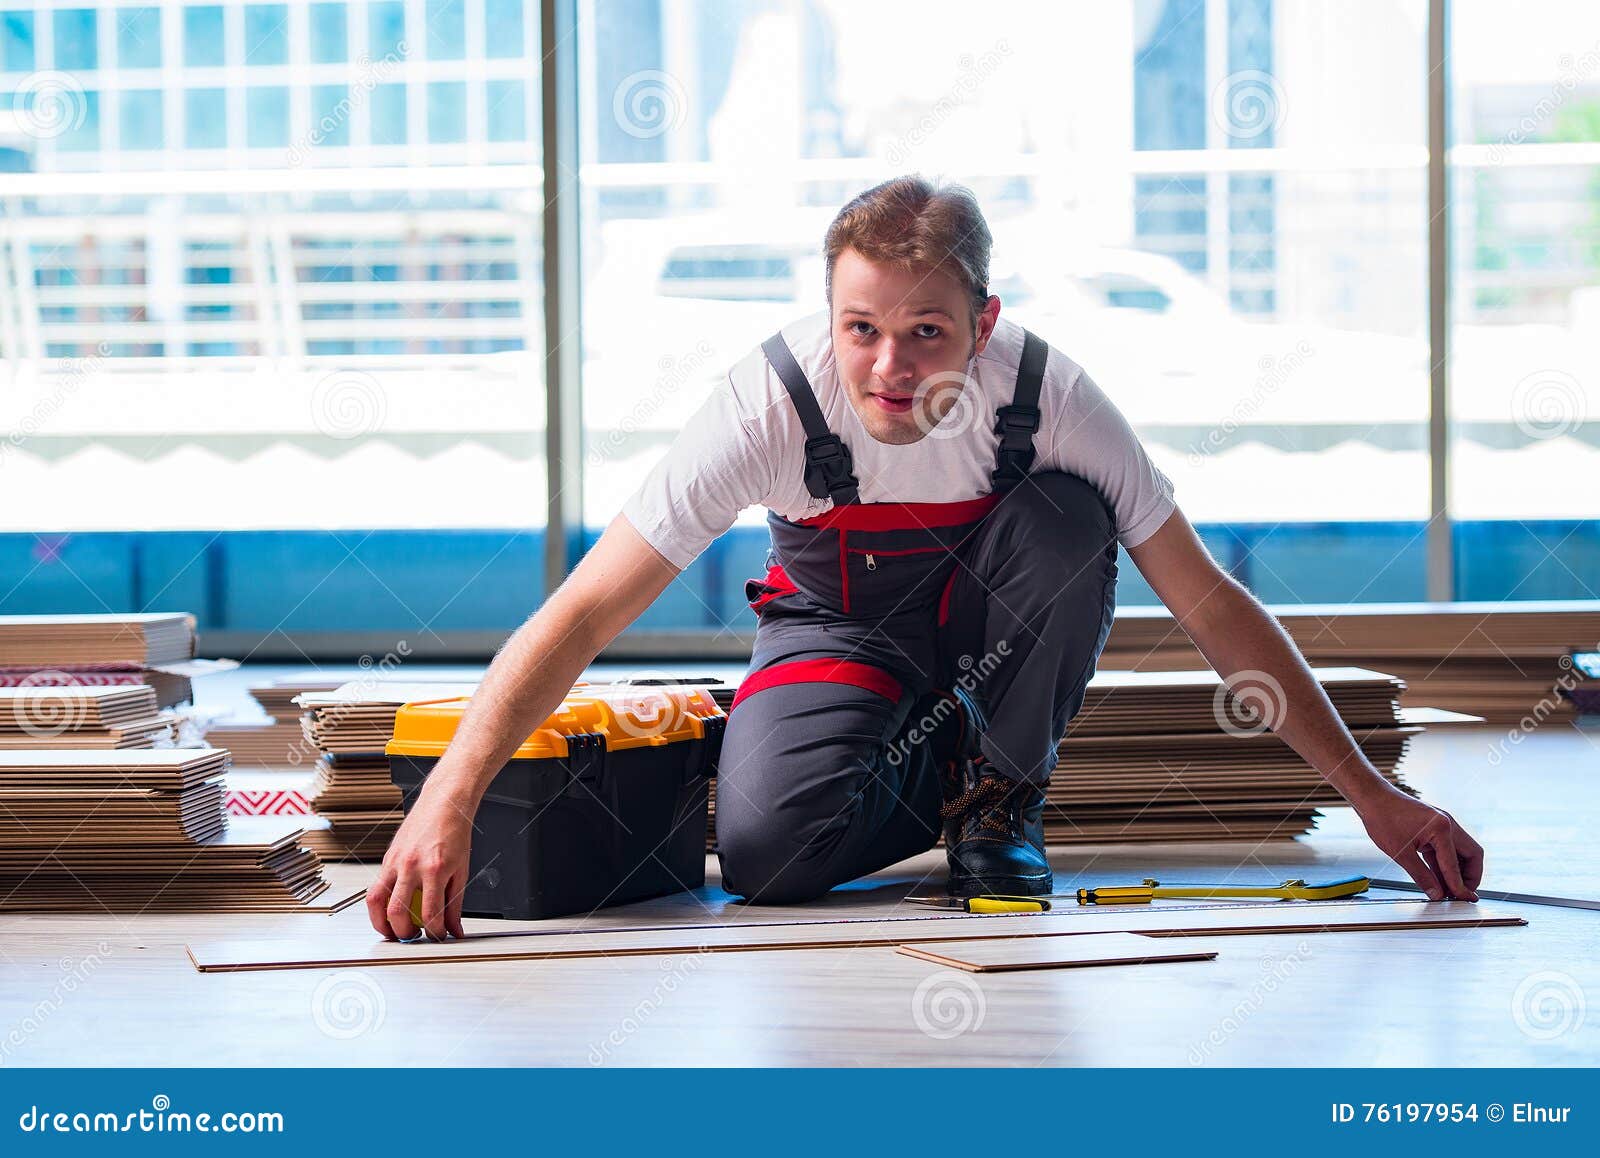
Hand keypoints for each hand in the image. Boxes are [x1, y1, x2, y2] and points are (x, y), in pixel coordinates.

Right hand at [366, 786, 473, 939]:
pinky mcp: (387, 858)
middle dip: (404, 933)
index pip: (430, 914)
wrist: (444, 804)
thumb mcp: (462, 870)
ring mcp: (396, 861)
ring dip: (380, 924)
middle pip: (397, 912)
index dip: (434, 933)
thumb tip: (454, 929)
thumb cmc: (455, 832)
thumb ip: (455, 903)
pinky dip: (379, 905)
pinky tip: (388, 911)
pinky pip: (375, 887)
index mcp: (435, 869)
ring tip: (392, 932)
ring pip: (376, 901)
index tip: (438, 937)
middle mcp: (412, 866)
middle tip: (414, 937)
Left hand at [1354, 785, 1482, 900]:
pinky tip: (1438, 879)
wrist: (1372, 798)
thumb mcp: (1400, 852)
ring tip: (1448, 891)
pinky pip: (1445, 849)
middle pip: (1471, 855)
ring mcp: (1442, 825)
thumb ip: (1421, 876)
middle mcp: (1448, 824)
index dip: (1459, 886)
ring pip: (1459, 853)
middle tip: (1462, 894)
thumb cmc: (1383, 818)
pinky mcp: (1433, 828)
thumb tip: (1437, 894)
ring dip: (1456, 871)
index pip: (1455, 864)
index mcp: (1442, 828)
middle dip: (1470, 876)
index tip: (1464, 900)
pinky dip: (1443, 864)